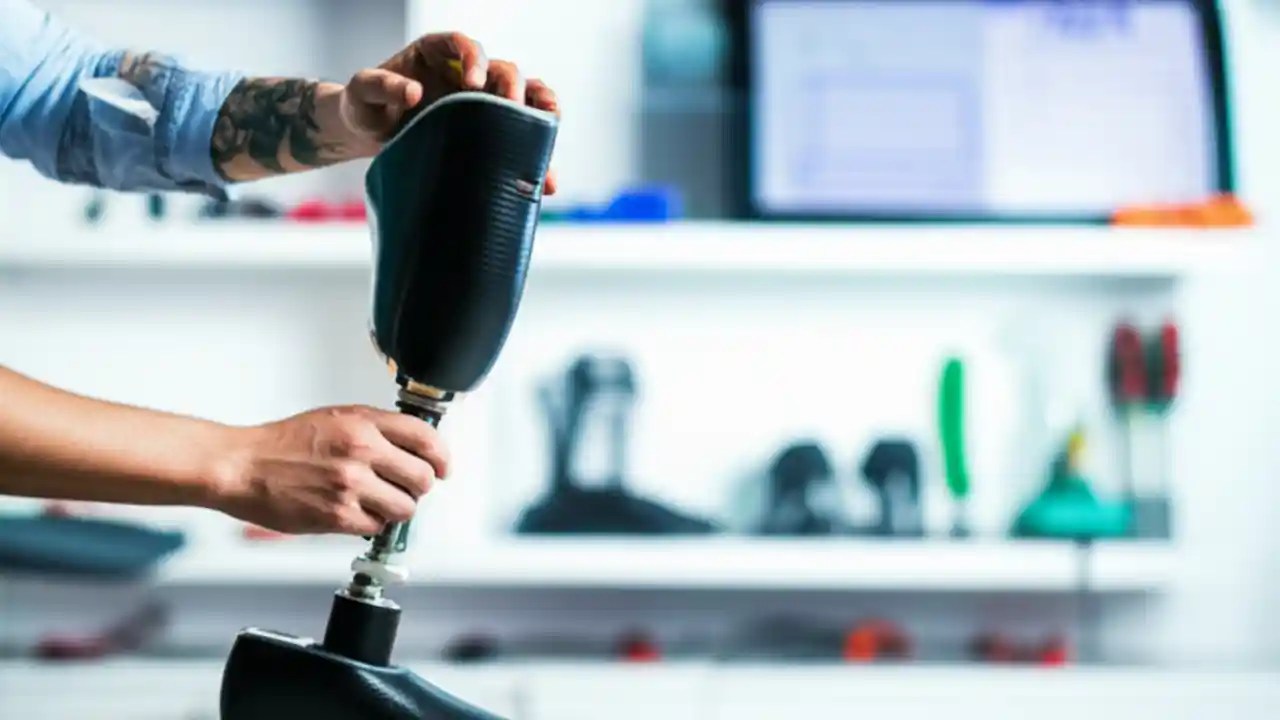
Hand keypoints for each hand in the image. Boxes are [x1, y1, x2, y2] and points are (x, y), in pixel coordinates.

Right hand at [212, 406, 449, 535]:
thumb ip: (376, 428)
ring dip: (397, 508)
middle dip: (419, 486)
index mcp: (363, 423)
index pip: (426, 438)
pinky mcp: (338, 516)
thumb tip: (413, 446)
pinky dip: (372, 524)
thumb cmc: (284, 443)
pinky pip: (377, 527)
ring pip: (406, 507)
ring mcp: (351, 485)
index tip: (443, 467)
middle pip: (423, 478)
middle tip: (405, 488)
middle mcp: (361, 451)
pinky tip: (358, 513)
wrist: (243, 466)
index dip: (442, 457)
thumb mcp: (336, 418)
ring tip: (378, 502)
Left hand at [338, 31, 560, 193]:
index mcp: (437, 54)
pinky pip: (520, 138)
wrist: (369, 137)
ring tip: (550, 123)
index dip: (474, 58)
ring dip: (541, 109)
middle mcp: (467, 74)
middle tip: (513, 109)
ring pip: (524, 98)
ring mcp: (482, 103)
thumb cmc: (364, 108)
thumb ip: (380, 86)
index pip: (464, 44)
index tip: (473, 82)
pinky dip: (535, 155)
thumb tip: (413, 93)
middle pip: (503, 70)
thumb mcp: (362, 93)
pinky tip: (545, 179)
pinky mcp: (489, 133)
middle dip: (512, 88)